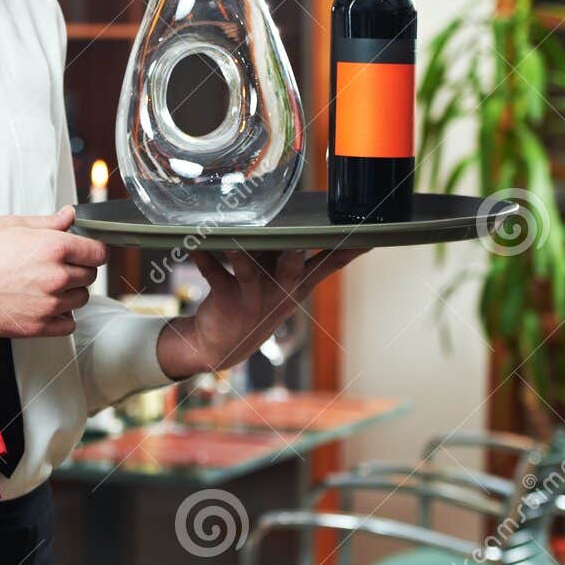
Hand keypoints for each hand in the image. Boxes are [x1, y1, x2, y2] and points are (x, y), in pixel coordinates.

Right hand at [0, 205, 106, 338]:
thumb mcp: (11, 225)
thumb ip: (47, 222)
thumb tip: (69, 216)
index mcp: (53, 247)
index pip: (98, 252)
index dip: (92, 250)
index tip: (86, 252)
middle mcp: (56, 276)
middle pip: (90, 276)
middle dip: (78, 269)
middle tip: (56, 266)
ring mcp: (49, 304)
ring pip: (81, 299)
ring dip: (70, 293)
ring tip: (46, 285)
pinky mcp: (39, 326)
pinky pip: (69, 324)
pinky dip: (61, 316)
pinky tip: (45, 305)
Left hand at [156, 248, 366, 379]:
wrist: (221, 345)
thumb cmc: (257, 300)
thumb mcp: (282, 281)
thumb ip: (293, 252)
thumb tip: (308, 218)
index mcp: (298, 283)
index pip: (329, 264)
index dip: (350, 250)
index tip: (370, 234)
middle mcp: (279, 290)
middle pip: (293, 268)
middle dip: (297, 252)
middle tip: (300, 236)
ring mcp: (253, 296)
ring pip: (250, 270)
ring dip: (242, 253)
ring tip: (235, 236)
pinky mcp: (227, 299)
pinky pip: (214, 274)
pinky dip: (204, 259)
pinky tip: (194, 245)